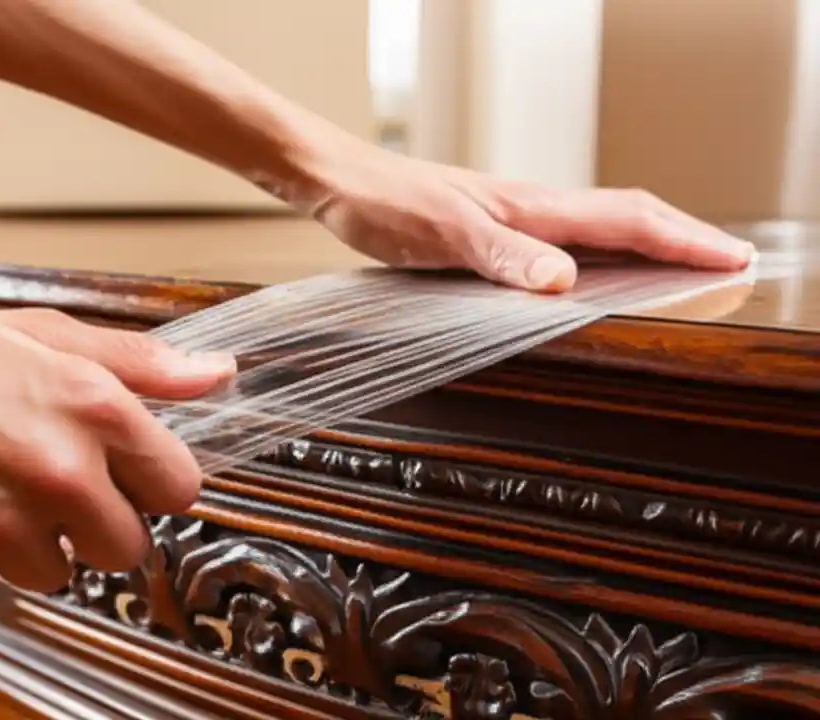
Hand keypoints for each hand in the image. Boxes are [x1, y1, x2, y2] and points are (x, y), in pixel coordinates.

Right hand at [0, 306, 234, 603]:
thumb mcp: (36, 335)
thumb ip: (137, 363)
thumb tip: (216, 375)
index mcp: (88, 408)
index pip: (178, 486)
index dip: (148, 481)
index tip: (121, 474)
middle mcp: (54, 474)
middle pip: (127, 546)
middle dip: (94, 521)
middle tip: (34, 478)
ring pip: (56, 572)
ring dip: (28, 542)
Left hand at [280, 138, 755, 291]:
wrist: (342, 182)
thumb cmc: (386, 203)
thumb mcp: (445, 234)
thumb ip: (504, 257)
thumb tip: (567, 281)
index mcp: (534, 208)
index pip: (630, 220)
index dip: (685, 242)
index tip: (734, 260)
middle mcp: (534, 208)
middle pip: (630, 216)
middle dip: (684, 238)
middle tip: (731, 263)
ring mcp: (516, 216)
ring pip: (603, 224)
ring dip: (650, 242)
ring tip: (685, 264)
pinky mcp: (494, 228)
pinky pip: (569, 236)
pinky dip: (605, 250)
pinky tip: (597, 270)